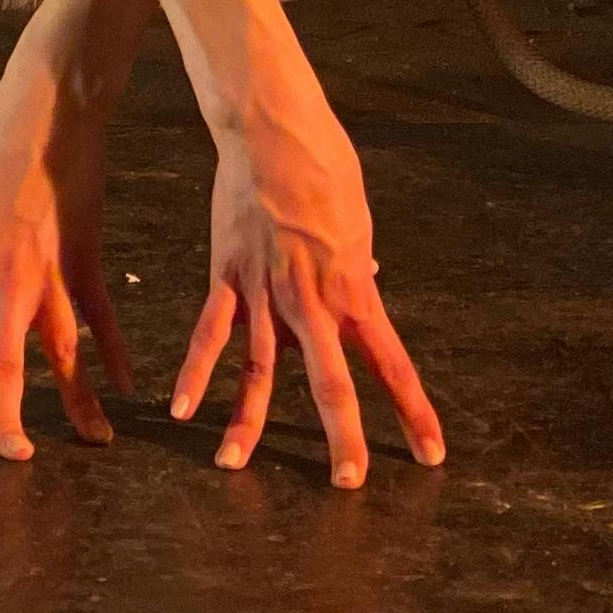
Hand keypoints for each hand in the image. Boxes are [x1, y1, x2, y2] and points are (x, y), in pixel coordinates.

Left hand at [0, 34, 134, 460]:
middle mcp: (7, 282)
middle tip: (12, 458)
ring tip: (94, 441)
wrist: (51, 111)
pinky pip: (102, 316)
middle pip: (3, 368)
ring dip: (78, 401)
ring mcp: (53, 275)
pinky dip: (115, 351)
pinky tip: (125, 384)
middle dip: (6, 420)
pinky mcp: (87, 260)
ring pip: (64, 353)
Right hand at [172, 30, 444, 491]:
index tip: (430, 452)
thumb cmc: (324, 165)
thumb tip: (366, 280)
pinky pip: (209, 333)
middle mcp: (312, 299)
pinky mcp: (227, 276)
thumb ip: (357, 262)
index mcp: (355, 286)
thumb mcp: (357, 219)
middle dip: (342, 436)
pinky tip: (182, 409)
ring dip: (248, 422)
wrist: (274, 130)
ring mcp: (265, 291)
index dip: (413, 410)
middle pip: (331, 380)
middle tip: (349, 482)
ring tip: (235, 467)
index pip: (392, 362)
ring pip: (259, 369)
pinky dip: (195, 372)